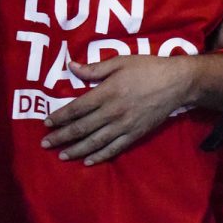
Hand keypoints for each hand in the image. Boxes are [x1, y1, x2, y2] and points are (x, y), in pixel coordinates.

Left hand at [42, 55, 195, 164]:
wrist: (177, 83)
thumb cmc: (147, 68)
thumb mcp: (120, 62)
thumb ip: (95, 68)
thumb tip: (71, 67)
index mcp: (107, 92)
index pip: (77, 108)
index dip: (60, 117)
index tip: (46, 123)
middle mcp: (113, 112)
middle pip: (82, 128)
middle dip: (62, 137)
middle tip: (45, 144)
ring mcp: (124, 126)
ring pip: (95, 142)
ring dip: (76, 150)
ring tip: (62, 156)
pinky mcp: (135, 134)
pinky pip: (114, 148)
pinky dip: (100, 156)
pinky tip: (88, 161)